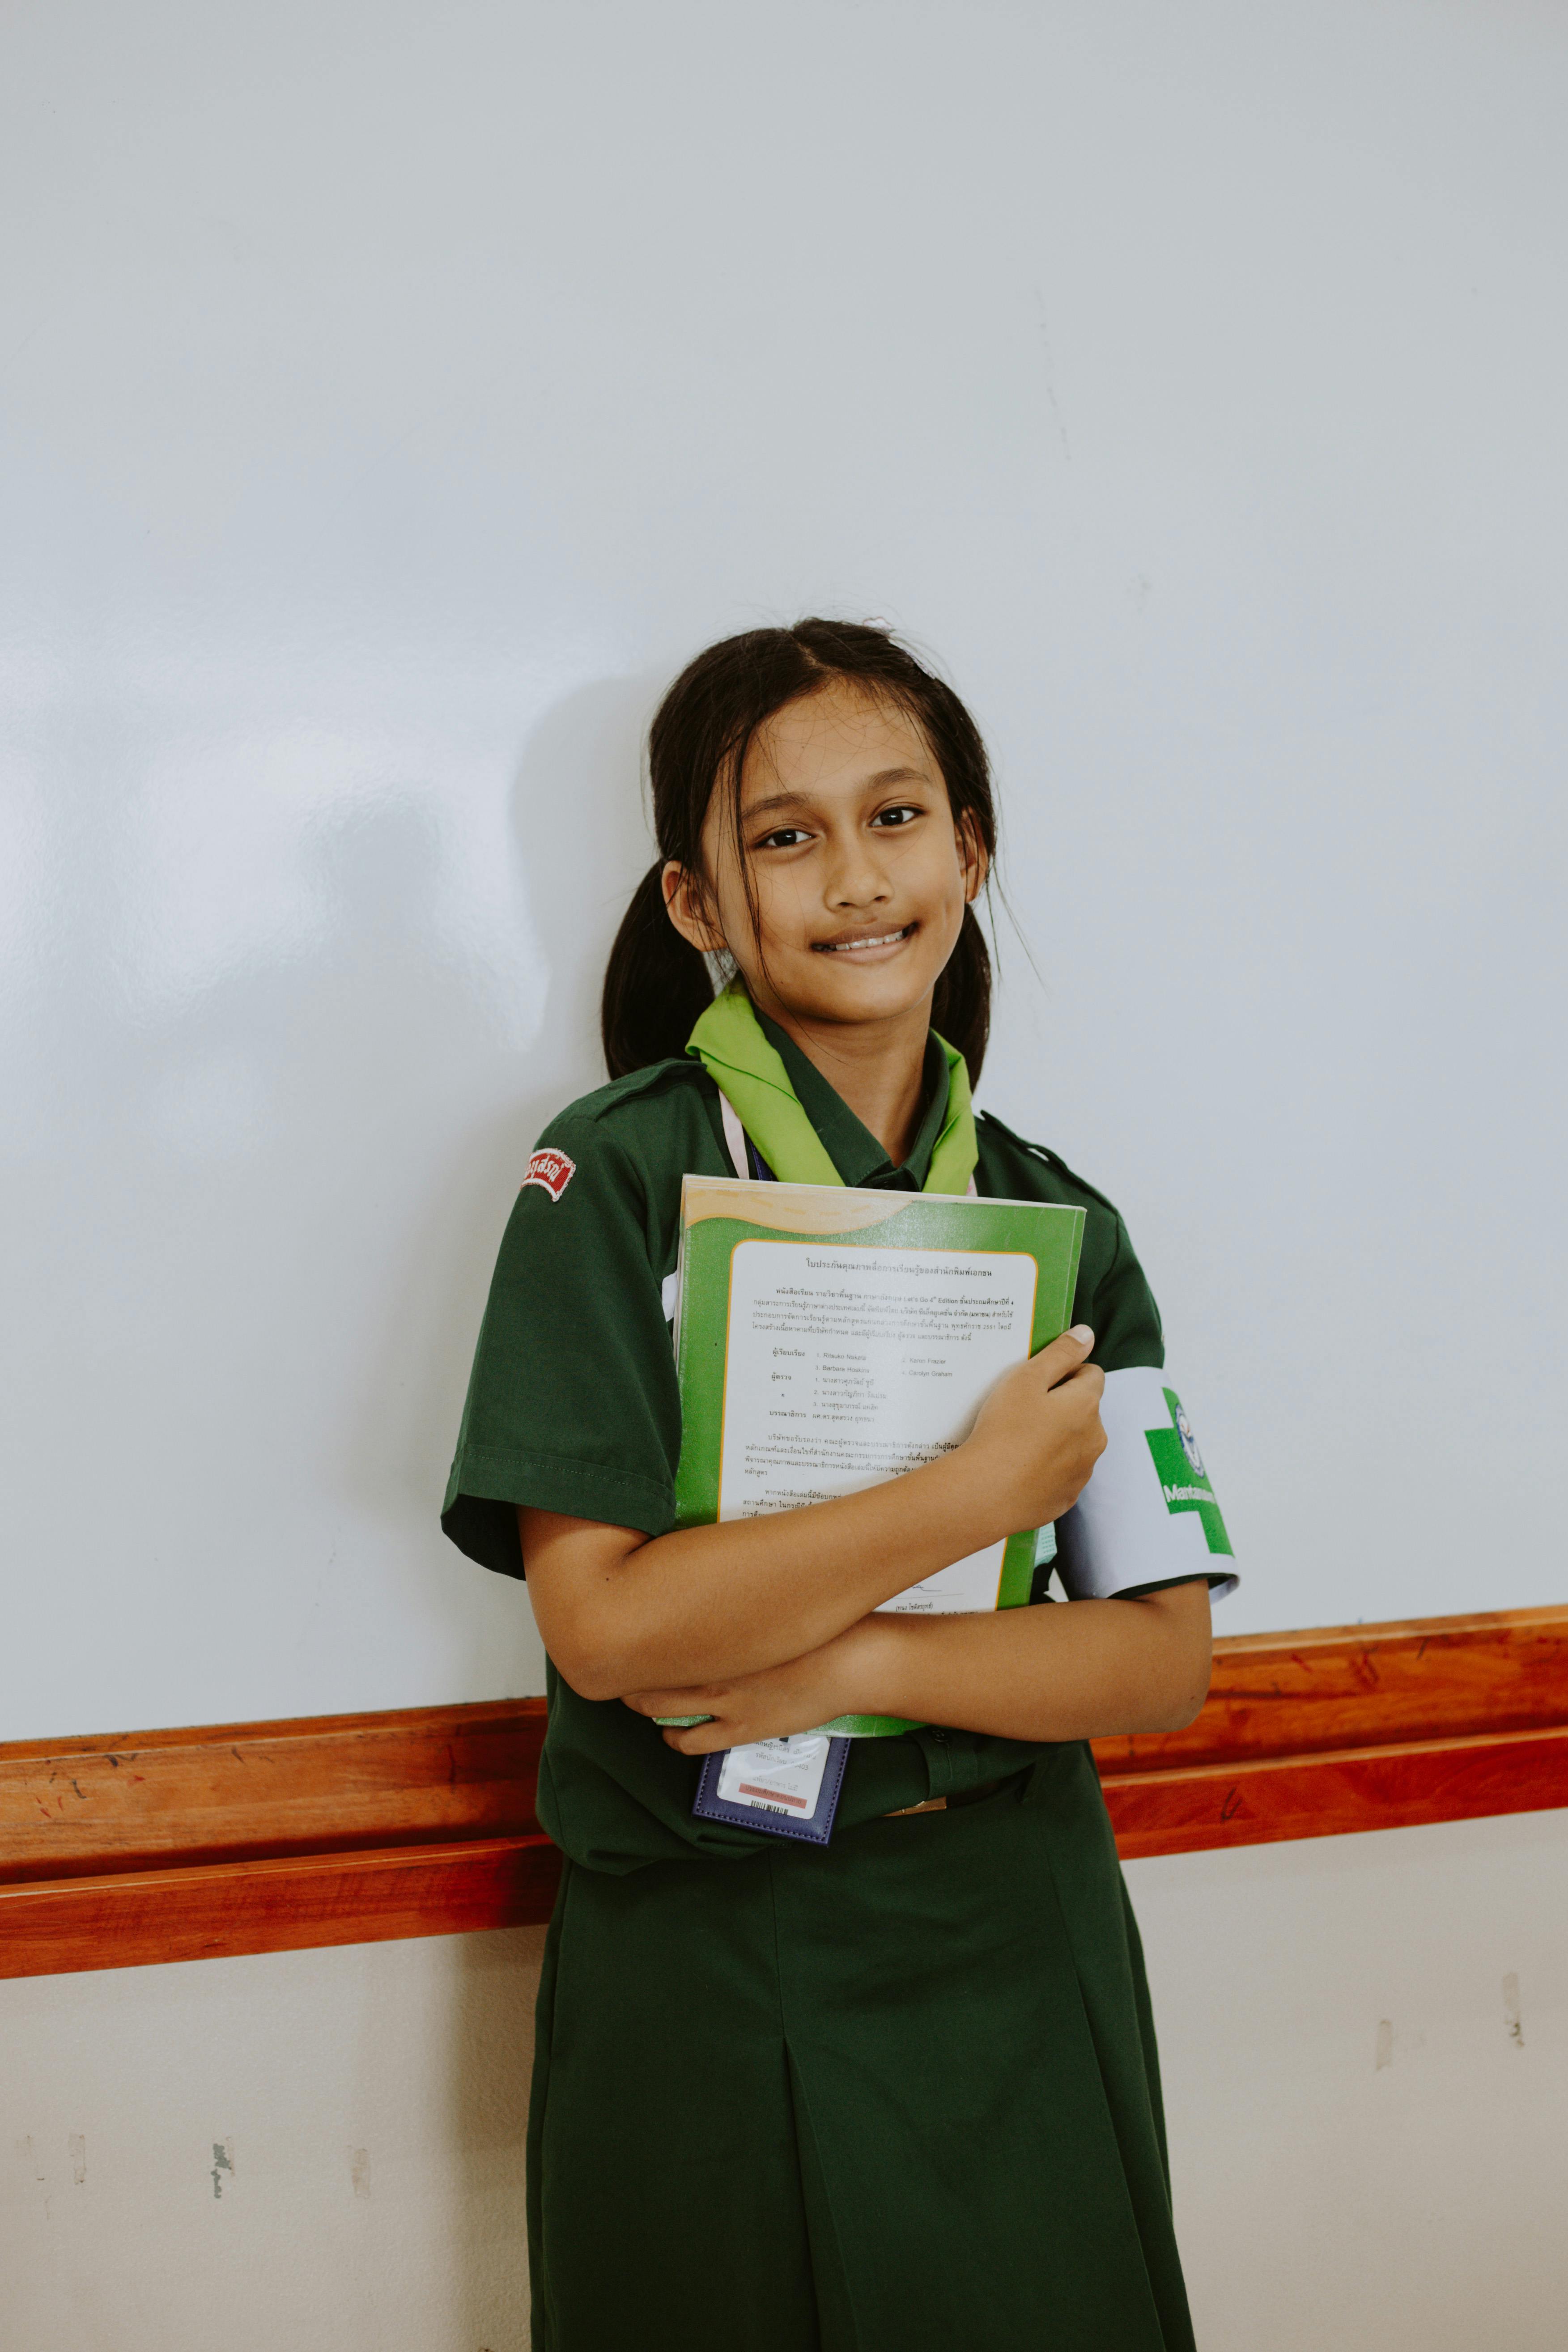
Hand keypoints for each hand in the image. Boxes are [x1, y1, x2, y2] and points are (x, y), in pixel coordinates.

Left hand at [623, 1618, 888, 1753]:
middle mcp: (711, 1666)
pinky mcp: (741, 1730)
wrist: (852, 1663)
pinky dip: (674, 1739)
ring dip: (644, 1705)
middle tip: (624, 1667)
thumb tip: (701, 1592)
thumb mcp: (767, 1604)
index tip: (626, 1633)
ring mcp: (723, 1702)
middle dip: (629, 1672)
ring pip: (658, 1709)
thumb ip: (729, 1604)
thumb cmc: (816, 1628)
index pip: (652, 1634)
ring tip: (641, 1698)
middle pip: (646, 1673)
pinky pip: (691, 1742)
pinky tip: (672, 1733)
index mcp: (715, 1628)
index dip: (631, 1637)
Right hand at [965, 1324, 1105, 1531]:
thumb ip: (1060, 1353)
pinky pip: (1063, 1472)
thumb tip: (1087, 1334)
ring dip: (1058, 1436)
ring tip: (1020, 1440)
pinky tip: (1021, 1466)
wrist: (987, 1493)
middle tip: (1024, 1410)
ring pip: (1076, 1442)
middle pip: (1085, 1409)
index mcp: (1087, 1405)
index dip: (1066, 1371)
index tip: (1038, 1381)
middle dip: (1063, 1405)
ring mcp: (1083, 1471)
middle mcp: (1095, 1438)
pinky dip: (1048, 1467)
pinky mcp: (1067, 1496)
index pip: (1092, 1374)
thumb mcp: (1026, 1379)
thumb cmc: (1004, 1430)